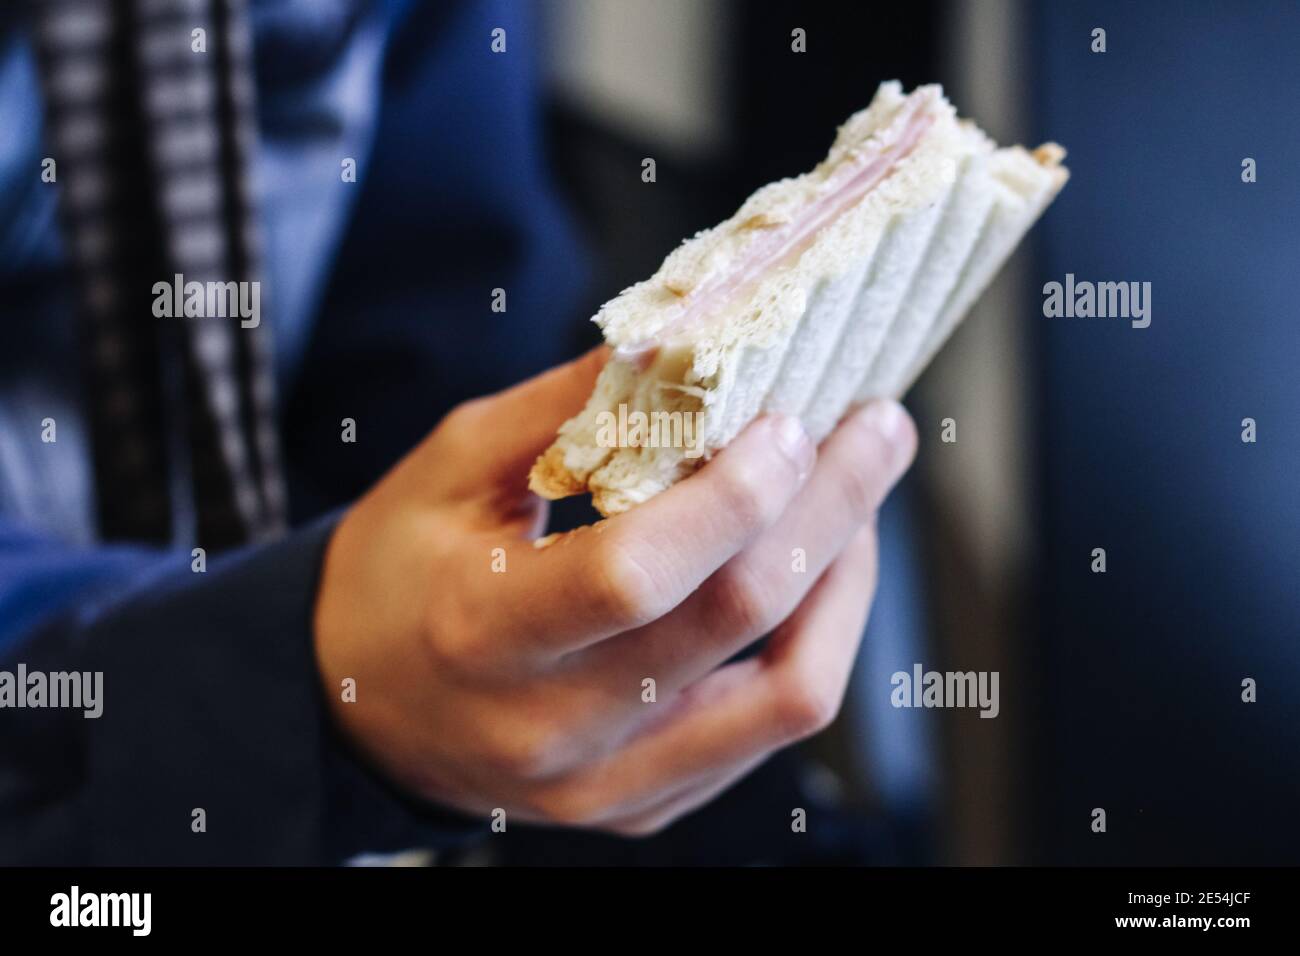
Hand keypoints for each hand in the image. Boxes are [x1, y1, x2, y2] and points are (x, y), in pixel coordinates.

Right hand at [313, 347, 915, 834]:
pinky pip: (768, 728)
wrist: (364, 712)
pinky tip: (813, 569)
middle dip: (829, 509)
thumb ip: (564, 408)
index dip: (732, 494)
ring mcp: (608, 784)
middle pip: (737, 622)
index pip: (636, 575)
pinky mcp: (646, 804)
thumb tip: (685, 341)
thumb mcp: (450, 469)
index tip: (789, 420)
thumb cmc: (400, 572)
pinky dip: (814, 637)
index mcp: (483, 633)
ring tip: (855, 500)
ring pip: (788, 694)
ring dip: (844, 583)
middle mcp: (552, 731)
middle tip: (876, 430)